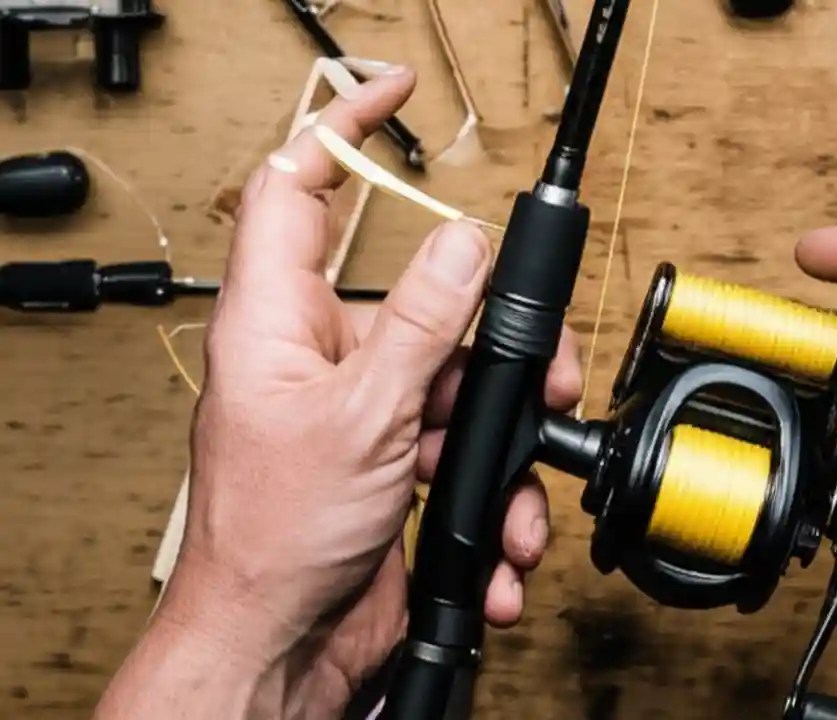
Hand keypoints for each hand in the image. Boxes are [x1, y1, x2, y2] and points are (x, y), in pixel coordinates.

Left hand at [98, 69, 580, 718]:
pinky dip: (489, 481)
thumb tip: (463, 244)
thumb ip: (419, 324)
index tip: (397, 96)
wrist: (281, 645)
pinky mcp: (398, 460)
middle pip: (424, 299)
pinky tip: (493, 530)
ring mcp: (365, 410)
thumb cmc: (275, 539)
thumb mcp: (363, 416)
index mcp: (279, 321)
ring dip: (498, 433)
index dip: (344, 133)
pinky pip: (461, 441)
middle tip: (538, 368)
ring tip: (509, 481)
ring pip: (458, 379)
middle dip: (491, 340)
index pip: (299, 191)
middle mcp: (322, 356)